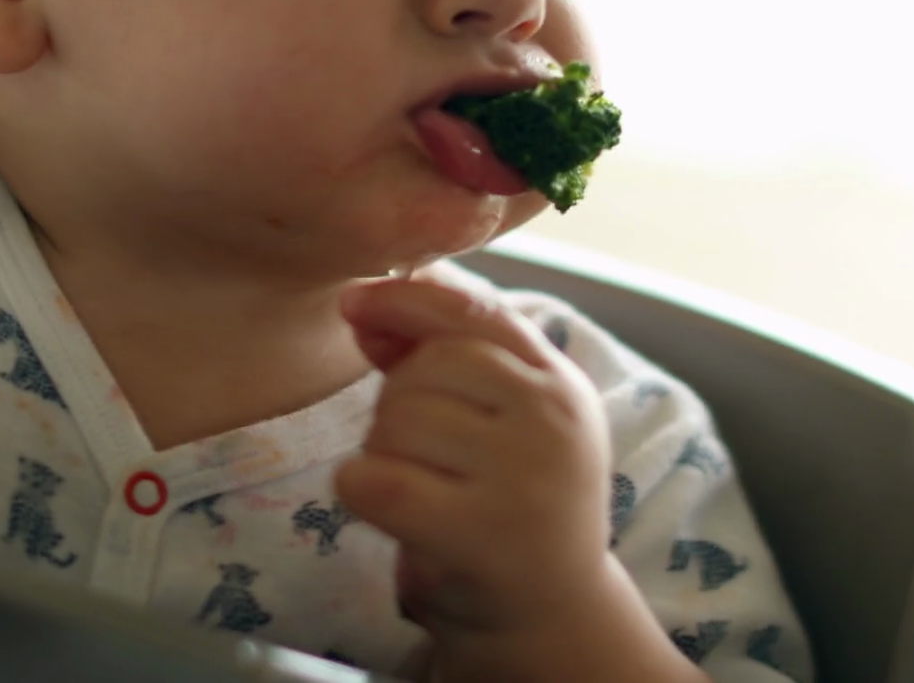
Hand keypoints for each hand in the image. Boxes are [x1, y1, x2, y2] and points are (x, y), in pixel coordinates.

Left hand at [334, 277, 614, 647]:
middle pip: (426, 367)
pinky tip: (386, 507)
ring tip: (419, 488)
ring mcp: (522, 474)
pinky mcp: (480, 532)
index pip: (473, 312)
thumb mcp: (499, 422)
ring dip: (382, 451)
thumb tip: (364, 306)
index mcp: (559, 382)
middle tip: (423, 458)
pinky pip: (376, 479)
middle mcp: (552, 418)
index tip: (355, 303)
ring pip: (397, 420)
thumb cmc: (510, 507)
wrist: (550, 614)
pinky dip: (360, 488)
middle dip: (398, 404)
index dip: (405, 300)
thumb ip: (438, 359)